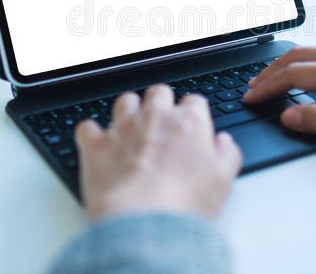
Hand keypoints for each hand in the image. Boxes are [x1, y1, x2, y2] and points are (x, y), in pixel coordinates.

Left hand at [74, 84, 242, 220]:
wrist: (143, 221)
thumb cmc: (184, 204)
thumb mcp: (223, 182)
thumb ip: (227, 155)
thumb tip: (224, 143)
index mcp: (189, 123)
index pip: (194, 102)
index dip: (193, 115)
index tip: (191, 129)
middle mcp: (155, 117)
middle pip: (159, 93)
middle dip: (161, 104)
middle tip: (161, 126)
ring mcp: (123, 127)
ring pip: (125, 101)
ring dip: (128, 112)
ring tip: (131, 130)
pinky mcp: (96, 144)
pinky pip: (88, 127)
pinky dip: (92, 134)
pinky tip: (97, 144)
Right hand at [243, 46, 315, 150]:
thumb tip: (289, 114)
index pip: (293, 75)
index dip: (267, 86)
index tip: (250, 97)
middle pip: (297, 57)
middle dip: (270, 72)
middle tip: (251, 87)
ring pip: (311, 52)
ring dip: (286, 65)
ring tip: (270, 80)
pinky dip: (304, 62)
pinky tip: (304, 73)